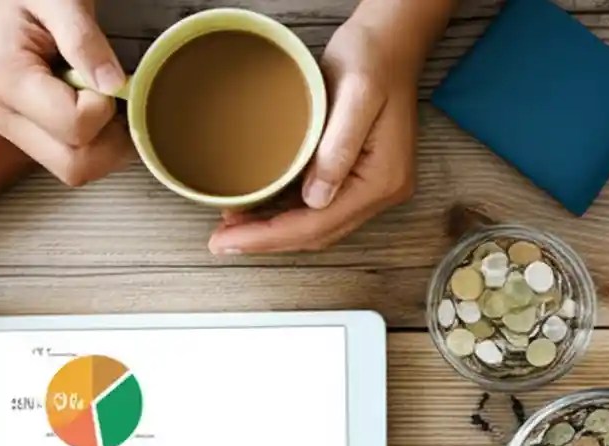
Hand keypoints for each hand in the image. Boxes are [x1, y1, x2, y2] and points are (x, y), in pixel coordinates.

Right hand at [0, 0, 133, 185]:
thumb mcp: (60, 0)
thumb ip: (84, 40)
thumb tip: (114, 84)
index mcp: (3, 79)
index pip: (73, 127)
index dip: (105, 107)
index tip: (108, 77)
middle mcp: (1, 114)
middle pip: (74, 165)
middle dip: (111, 140)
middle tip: (119, 101)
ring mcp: (11, 129)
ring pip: (74, 170)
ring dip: (106, 145)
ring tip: (105, 102)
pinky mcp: (25, 136)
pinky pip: (71, 160)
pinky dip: (95, 144)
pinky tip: (95, 110)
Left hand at [207, 17, 418, 253]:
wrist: (388, 42)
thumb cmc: (373, 59)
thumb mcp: (356, 95)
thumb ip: (338, 148)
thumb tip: (314, 199)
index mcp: (381, 180)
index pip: (318, 225)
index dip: (269, 237)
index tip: (229, 240)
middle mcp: (380, 192)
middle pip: (316, 234)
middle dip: (266, 240)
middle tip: (220, 241)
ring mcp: (370, 186)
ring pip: (315, 226)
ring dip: (273, 231)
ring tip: (231, 228)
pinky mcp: (357, 176)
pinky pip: (318, 208)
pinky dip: (285, 214)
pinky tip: (258, 211)